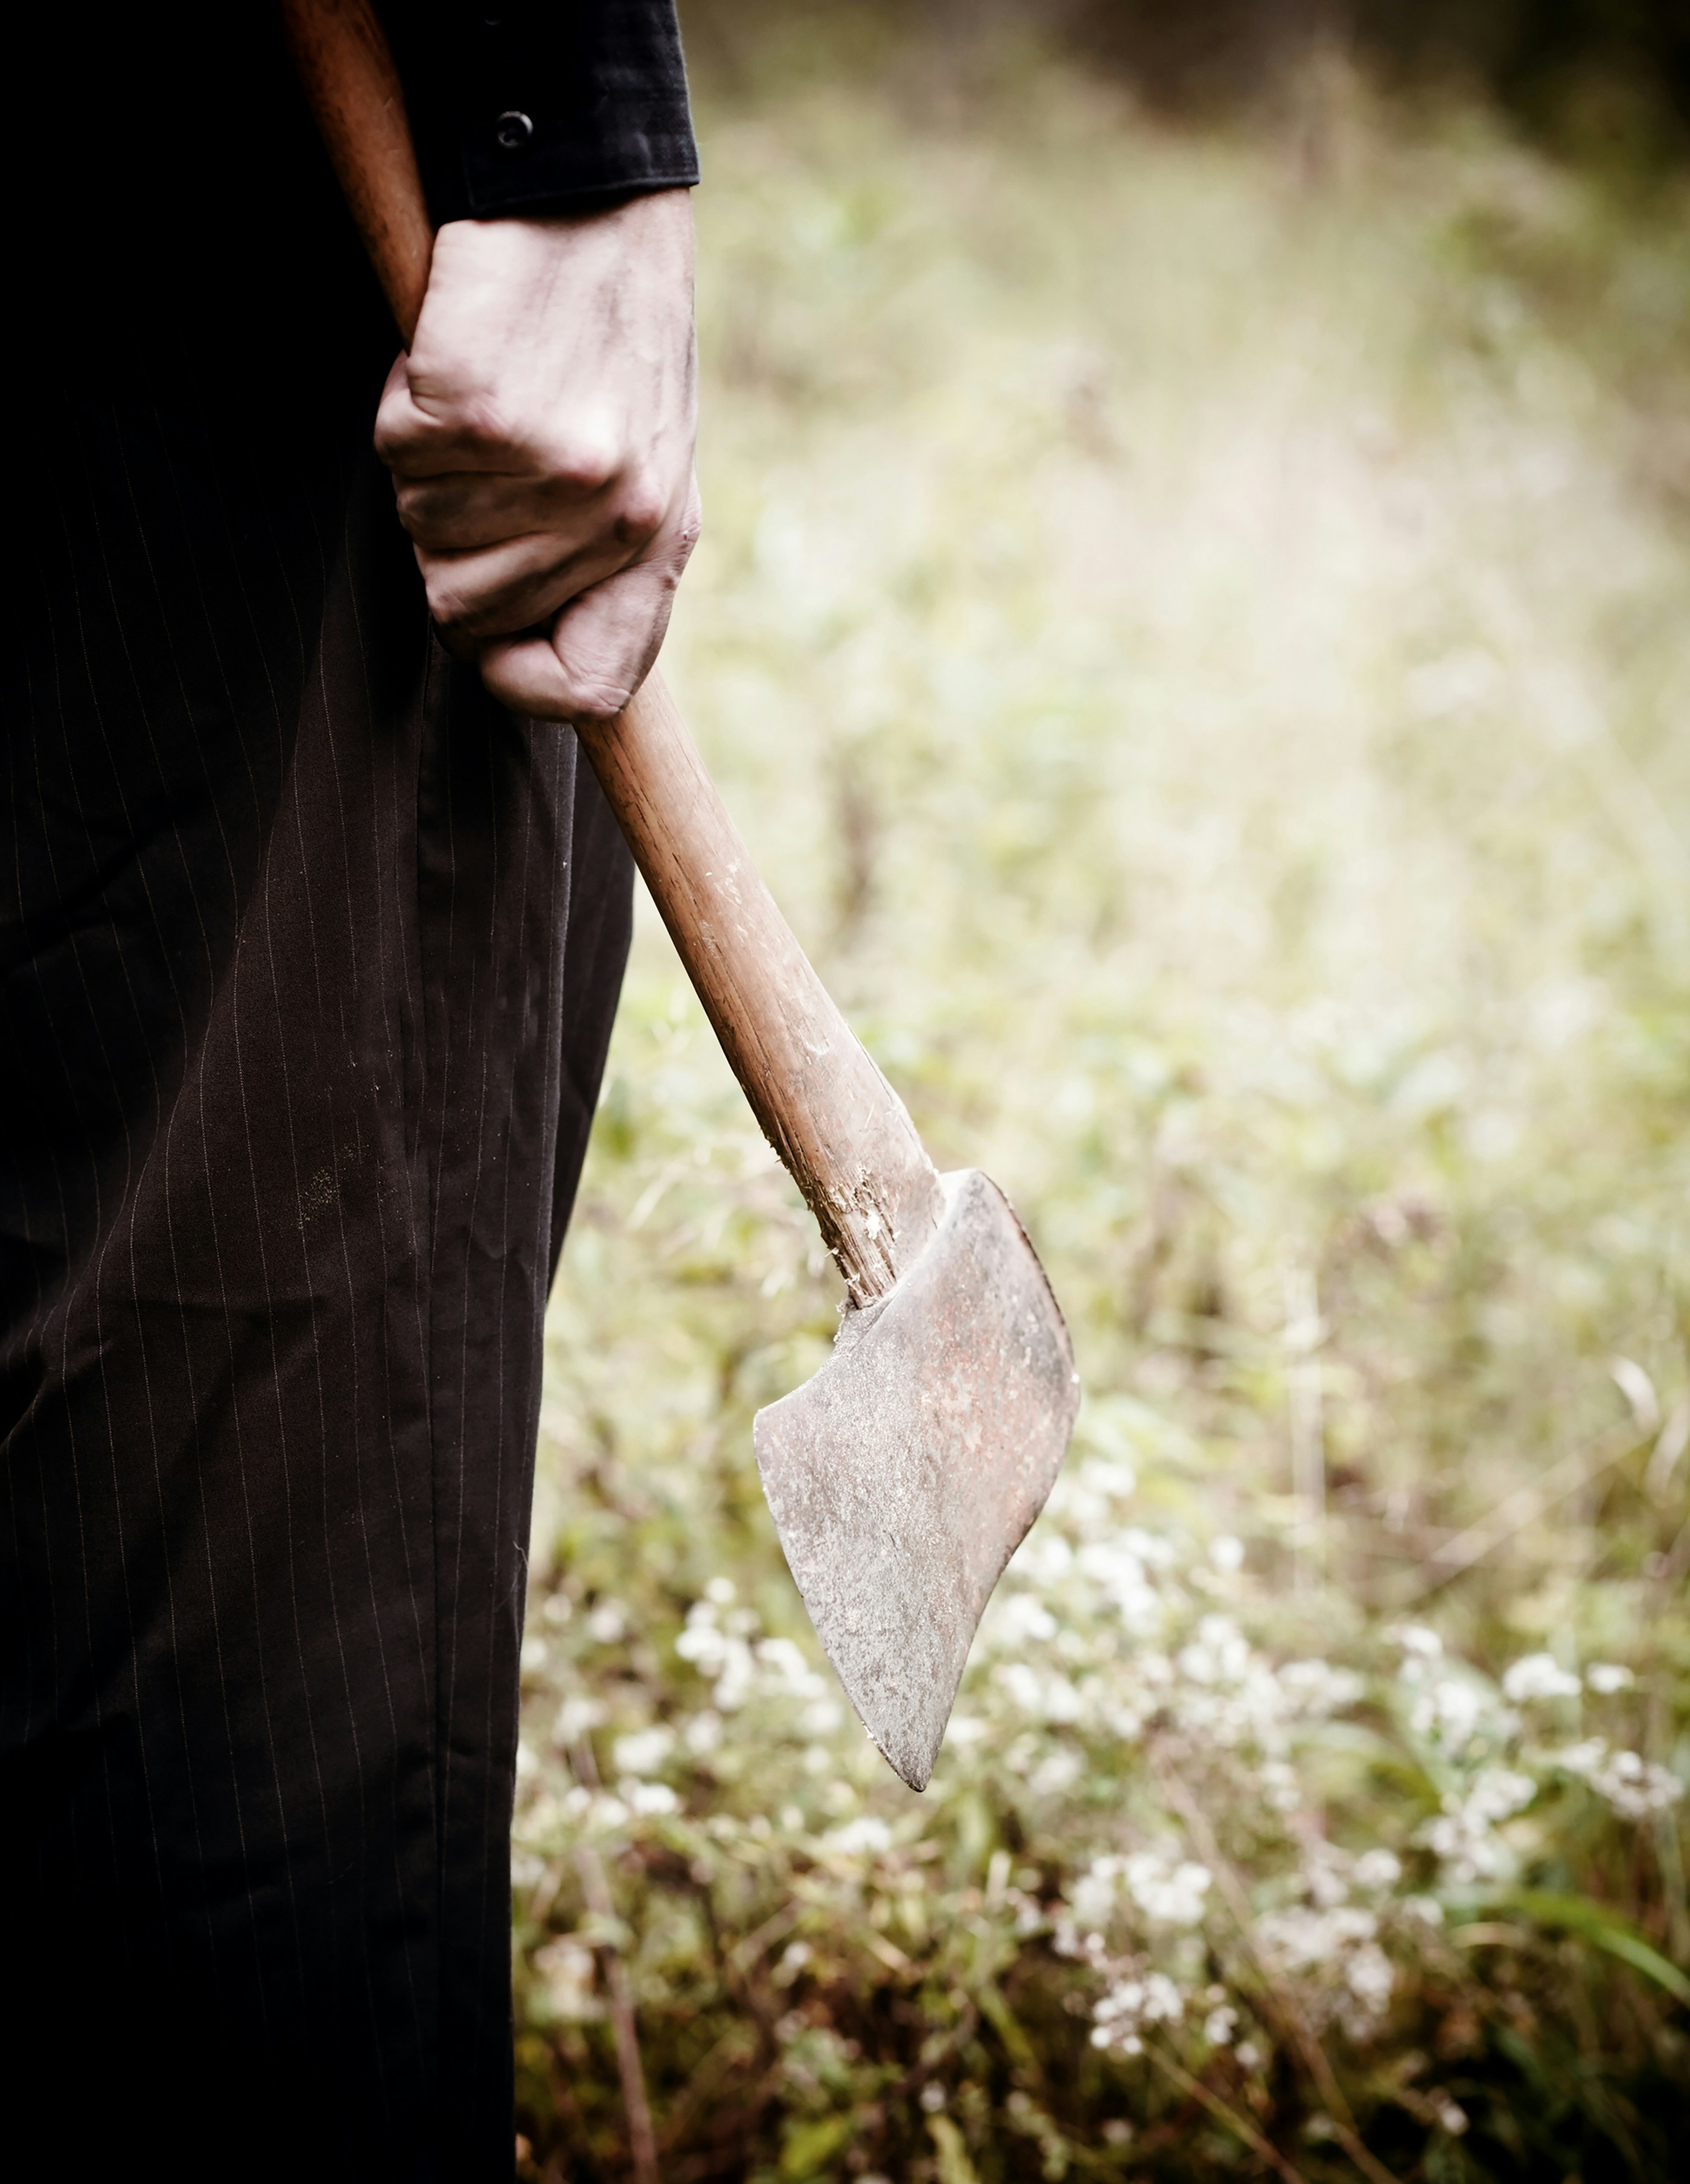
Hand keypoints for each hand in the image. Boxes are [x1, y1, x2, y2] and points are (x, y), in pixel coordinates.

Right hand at [373, 190, 698, 724]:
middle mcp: (615, 520)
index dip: (518, 682)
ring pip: (421, 534)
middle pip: (466, 615)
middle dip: (447, 545)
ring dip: (426, 466)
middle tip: (482, 461)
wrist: (590, 200)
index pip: (588, 689)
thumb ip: (593, 564)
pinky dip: (401, 403)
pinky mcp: (483, 414)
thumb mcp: (635, 464)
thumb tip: (517, 660)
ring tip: (480, 397)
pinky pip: (395, 453)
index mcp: (658, 543)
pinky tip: (450, 357)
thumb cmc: (600, 337)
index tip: (489, 644)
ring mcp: (552, 472)